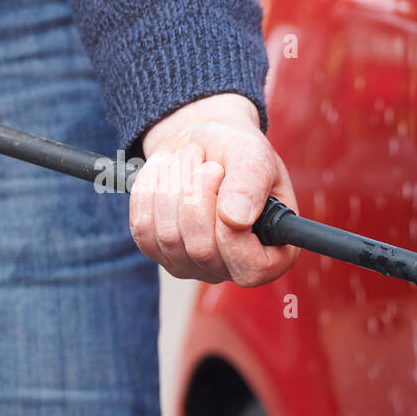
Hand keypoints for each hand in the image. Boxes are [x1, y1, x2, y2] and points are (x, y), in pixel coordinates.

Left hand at [131, 93, 299, 285]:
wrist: (204, 147)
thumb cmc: (237, 154)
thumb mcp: (253, 157)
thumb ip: (251, 186)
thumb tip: (235, 219)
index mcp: (274, 254)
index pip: (250, 269)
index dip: (232, 232)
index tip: (224, 179)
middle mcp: (234, 269)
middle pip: (201, 249)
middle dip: (197, 193)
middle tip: (207, 161)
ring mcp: (194, 266)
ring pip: (168, 237)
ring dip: (173, 186)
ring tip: (188, 160)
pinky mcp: (159, 253)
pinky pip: (143, 229)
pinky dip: (149, 191)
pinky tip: (167, 172)